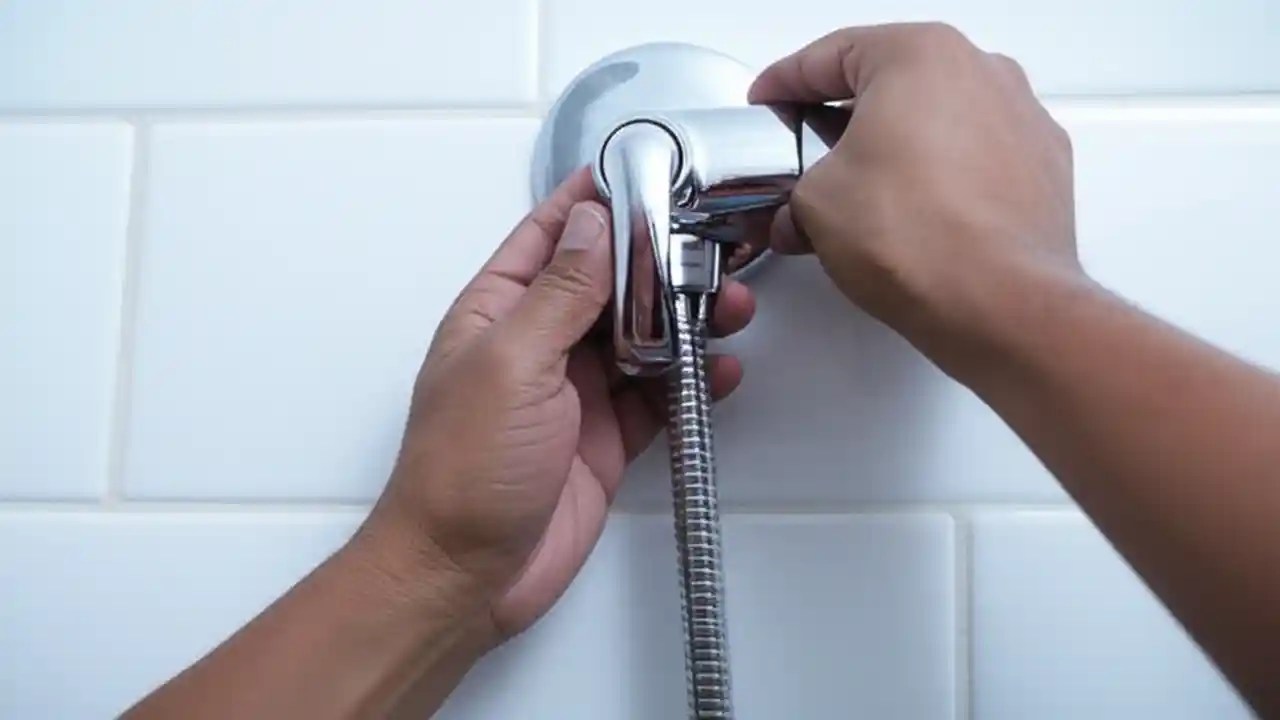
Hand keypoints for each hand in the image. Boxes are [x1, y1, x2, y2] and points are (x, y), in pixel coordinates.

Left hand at [352, 168, 754, 642]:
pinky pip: (658, 395)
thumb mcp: (511, 362)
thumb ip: (559, 293)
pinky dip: (691, 380)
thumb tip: (590, 222)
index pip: (548, 237)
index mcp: (498, 313)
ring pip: (642, 336)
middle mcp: (537, 346)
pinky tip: (719, 368)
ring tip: (731, 305)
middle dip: (659, 259)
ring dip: (685, 318)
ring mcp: (574, 393)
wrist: (466, 574)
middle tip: (714, 242)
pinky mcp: (606, 439)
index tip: (642, 173)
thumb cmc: (463, 470)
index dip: (592, 202)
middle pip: (607, 283)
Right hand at [749, 22, 1077, 373]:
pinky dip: (938, 180)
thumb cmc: (921, 241)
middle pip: (889, 84)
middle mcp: (980, 72)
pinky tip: (910, 221)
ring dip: (892, 154)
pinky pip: (973, 159)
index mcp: (920, 56)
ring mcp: (1019, 118)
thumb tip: (800, 207)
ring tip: (858, 201)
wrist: (999, 305)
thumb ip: (795, 190)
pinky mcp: (1041, 167)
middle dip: (840, 123)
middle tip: (805, 156)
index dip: (785, 82)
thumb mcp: (815, 203)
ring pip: (935, 122)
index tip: (770, 100)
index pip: (831, 55)